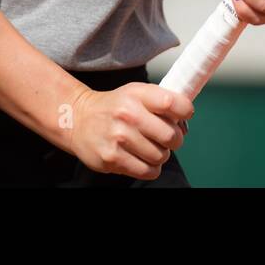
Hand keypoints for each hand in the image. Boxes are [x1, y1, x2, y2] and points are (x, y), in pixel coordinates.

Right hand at [67, 83, 193, 180]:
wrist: (78, 120)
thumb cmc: (115, 107)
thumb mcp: (135, 93)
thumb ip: (160, 101)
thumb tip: (185, 122)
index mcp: (136, 95)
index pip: (173, 103)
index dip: (186, 112)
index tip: (184, 115)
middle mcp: (128, 115)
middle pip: (171, 136)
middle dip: (175, 140)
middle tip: (166, 138)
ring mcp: (119, 138)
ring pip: (161, 156)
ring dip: (161, 155)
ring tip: (149, 147)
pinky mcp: (112, 159)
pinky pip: (147, 171)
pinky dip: (151, 168)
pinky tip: (142, 159)